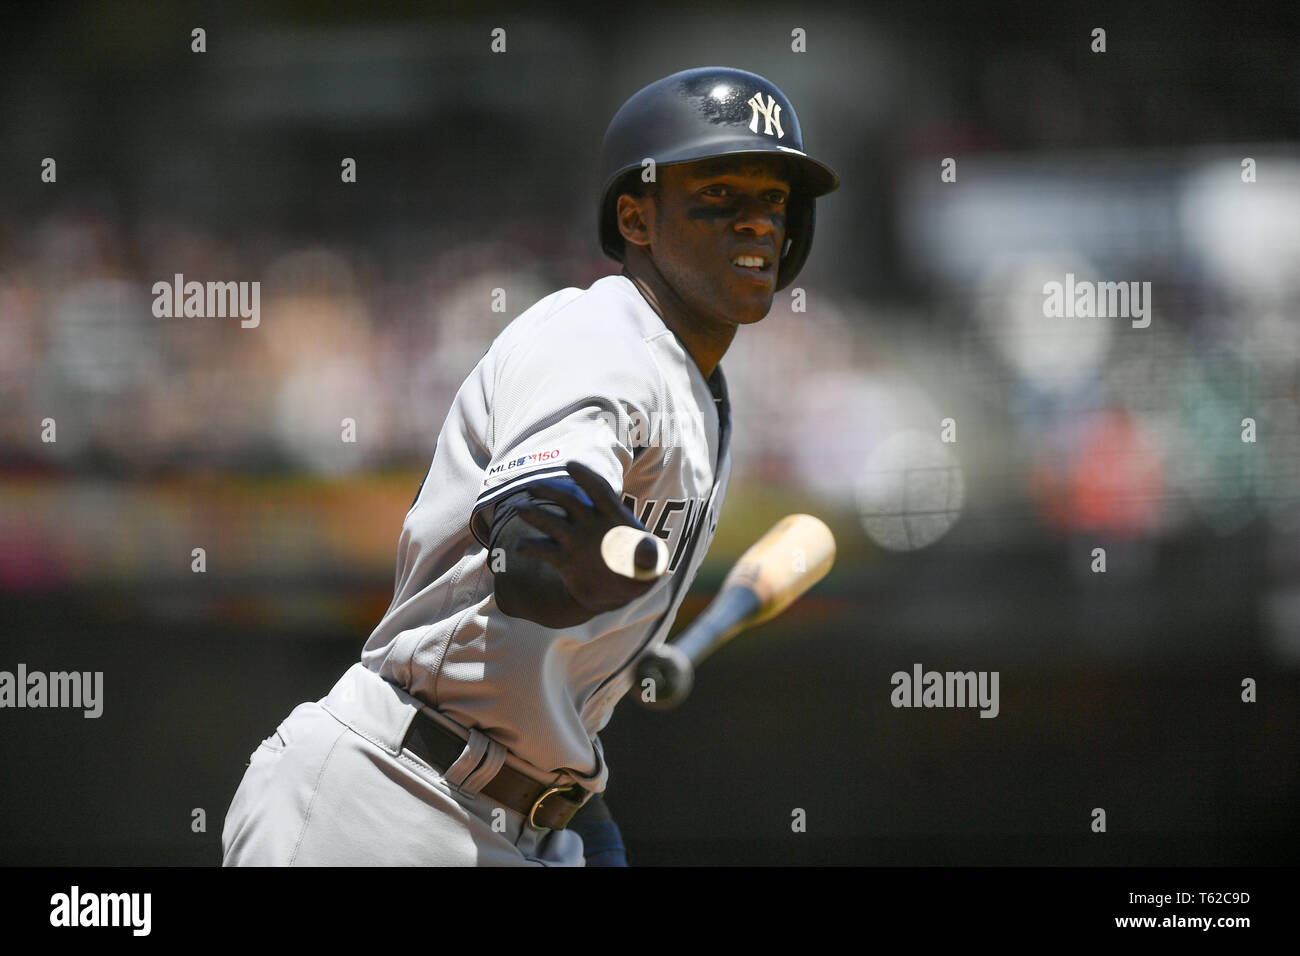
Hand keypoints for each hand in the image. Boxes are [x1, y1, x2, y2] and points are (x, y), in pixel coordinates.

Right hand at [512, 461, 662, 615]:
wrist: (621, 588)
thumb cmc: (638, 569)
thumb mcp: (648, 564)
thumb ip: (649, 556)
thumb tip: (649, 552)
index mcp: (613, 517)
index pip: (599, 491)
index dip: (586, 478)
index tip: (569, 465)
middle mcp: (590, 523)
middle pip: (570, 501)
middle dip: (552, 492)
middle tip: (533, 487)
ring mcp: (574, 539)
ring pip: (552, 522)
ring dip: (536, 514)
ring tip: (521, 508)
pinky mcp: (562, 558)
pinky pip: (543, 550)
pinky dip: (529, 548)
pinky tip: (519, 548)